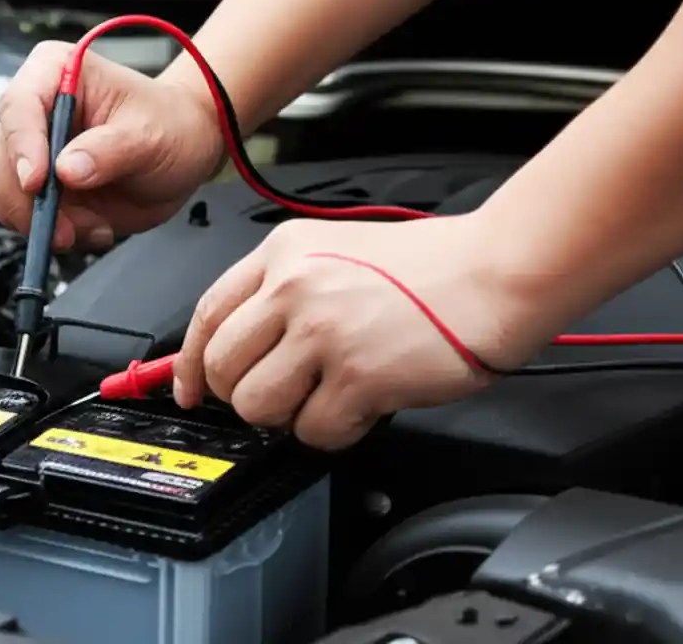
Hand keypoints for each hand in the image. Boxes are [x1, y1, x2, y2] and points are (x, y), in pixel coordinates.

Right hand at [0, 41, 224, 249]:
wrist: (182, 151)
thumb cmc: (170, 126)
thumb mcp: (152, 135)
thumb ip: (111, 151)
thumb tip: (67, 170)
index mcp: (55, 72)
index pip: (18, 106)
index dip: (22, 147)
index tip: (38, 183)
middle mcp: (31, 106)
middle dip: (23, 199)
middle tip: (65, 228)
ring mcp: (27, 147)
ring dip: (36, 220)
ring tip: (90, 226)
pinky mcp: (32, 184)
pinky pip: (15, 213)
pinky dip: (48, 231)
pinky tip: (88, 226)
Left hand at [171, 215, 542, 449]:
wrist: (494, 273)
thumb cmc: (431, 267)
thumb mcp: (336, 251)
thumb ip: (284, 290)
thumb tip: (243, 345)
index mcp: (283, 252)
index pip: (207, 314)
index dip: (188, 364)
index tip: (191, 391)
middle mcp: (294, 288)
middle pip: (222, 367)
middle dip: (242, 395)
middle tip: (278, 397)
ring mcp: (323, 332)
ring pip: (256, 405)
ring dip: (288, 416)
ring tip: (327, 397)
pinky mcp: (357, 375)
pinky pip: (314, 431)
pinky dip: (335, 431)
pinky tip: (363, 405)